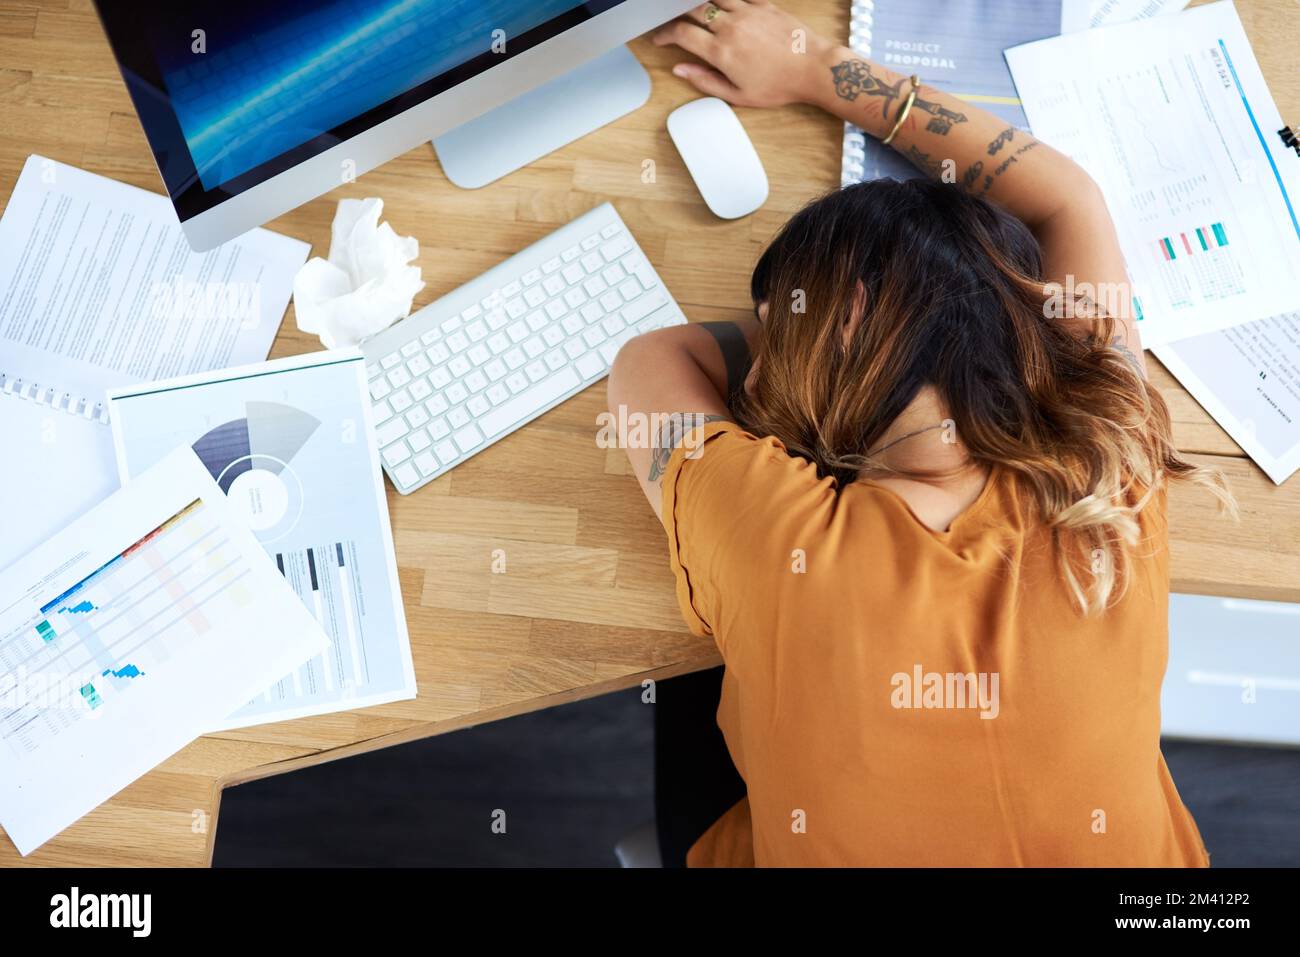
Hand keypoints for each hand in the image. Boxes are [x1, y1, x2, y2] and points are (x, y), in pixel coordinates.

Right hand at [652, 0, 833, 107]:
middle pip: (693, 12)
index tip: (659, 39)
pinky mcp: (763, 5)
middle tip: (672, 25)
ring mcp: (747, 12)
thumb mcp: (738, 95)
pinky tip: (720, 3)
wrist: (813, 69)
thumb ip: (705, 80)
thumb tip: (681, 69)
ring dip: (699, 5)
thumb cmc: (779, 85)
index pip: (682, 34)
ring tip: (694, 13)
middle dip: (676, 17)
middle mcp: (731, 27)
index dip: (664, 35)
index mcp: (722, 52)